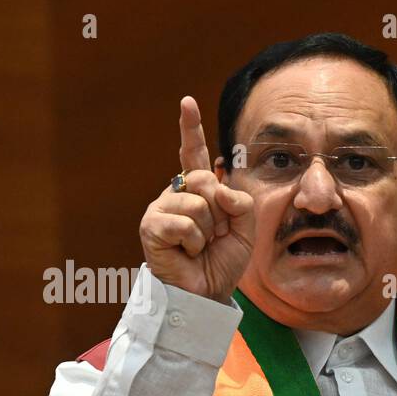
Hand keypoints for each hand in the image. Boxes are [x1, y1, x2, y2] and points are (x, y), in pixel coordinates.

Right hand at [139, 96, 254, 303]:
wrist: (207, 293)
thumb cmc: (221, 261)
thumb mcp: (245, 228)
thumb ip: (240, 200)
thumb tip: (217, 187)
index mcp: (199, 191)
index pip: (195, 155)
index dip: (191, 129)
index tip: (187, 102)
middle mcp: (177, 193)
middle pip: (206, 179)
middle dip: (221, 211)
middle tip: (215, 236)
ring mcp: (161, 208)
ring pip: (198, 204)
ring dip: (208, 231)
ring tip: (200, 247)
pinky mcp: (151, 226)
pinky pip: (185, 223)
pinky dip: (193, 242)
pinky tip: (187, 252)